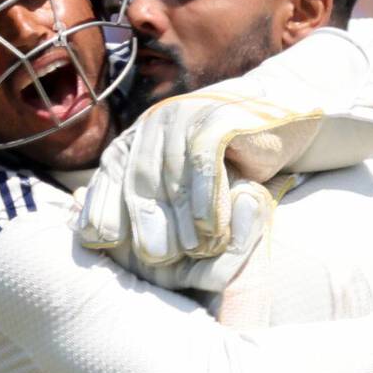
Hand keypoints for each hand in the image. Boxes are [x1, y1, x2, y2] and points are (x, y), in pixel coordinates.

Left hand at [78, 29, 372, 264]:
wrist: (279, 126)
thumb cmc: (229, 166)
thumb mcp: (185, 189)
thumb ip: (151, 207)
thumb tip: (93, 235)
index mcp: (138, 137)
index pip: (111, 176)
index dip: (104, 208)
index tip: (103, 243)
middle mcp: (155, 122)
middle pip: (140, 178)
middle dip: (145, 221)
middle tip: (154, 258)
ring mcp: (184, 113)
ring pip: (172, 172)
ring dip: (180, 216)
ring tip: (190, 251)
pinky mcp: (215, 114)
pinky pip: (204, 159)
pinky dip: (206, 195)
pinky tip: (211, 226)